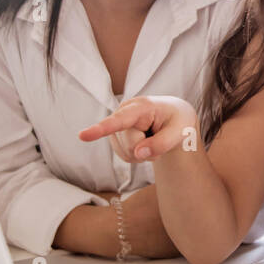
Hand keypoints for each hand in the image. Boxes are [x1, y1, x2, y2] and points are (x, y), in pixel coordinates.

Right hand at [78, 96, 198, 162]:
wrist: (175, 118)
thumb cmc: (179, 121)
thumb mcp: (181, 132)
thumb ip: (162, 143)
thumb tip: (138, 154)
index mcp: (142, 106)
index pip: (119, 120)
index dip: (100, 129)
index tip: (82, 136)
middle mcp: (124, 112)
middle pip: (130, 145)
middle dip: (146, 149)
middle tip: (160, 135)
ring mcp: (118, 125)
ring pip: (125, 153)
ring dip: (143, 153)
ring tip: (153, 137)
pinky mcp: (116, 136)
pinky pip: (124, 156)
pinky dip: (138, 155)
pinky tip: (145, 143)